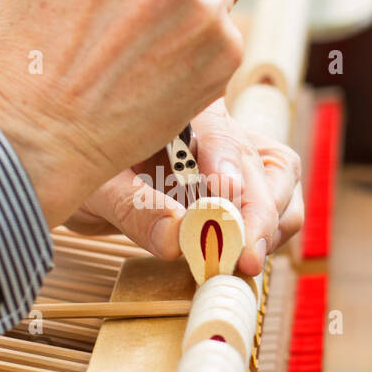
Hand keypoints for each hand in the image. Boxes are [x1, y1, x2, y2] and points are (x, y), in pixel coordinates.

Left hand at [64, 99, 303, 275]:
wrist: (89, 179)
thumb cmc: (89, 171)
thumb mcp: (97, 187)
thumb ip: (134, 209)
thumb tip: (176, 239)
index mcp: (186, 107)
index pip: (220, 130)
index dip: (227, 164)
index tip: (223, 196)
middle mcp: (223, 127)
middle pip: (262, 163)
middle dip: (258, 213)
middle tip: (243, 258)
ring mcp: (243, 156)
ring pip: (282, 185)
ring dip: (271, 227)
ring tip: (242, 264)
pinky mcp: (250, 187)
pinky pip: (279, 208)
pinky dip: (269, 237)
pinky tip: (240, 260)